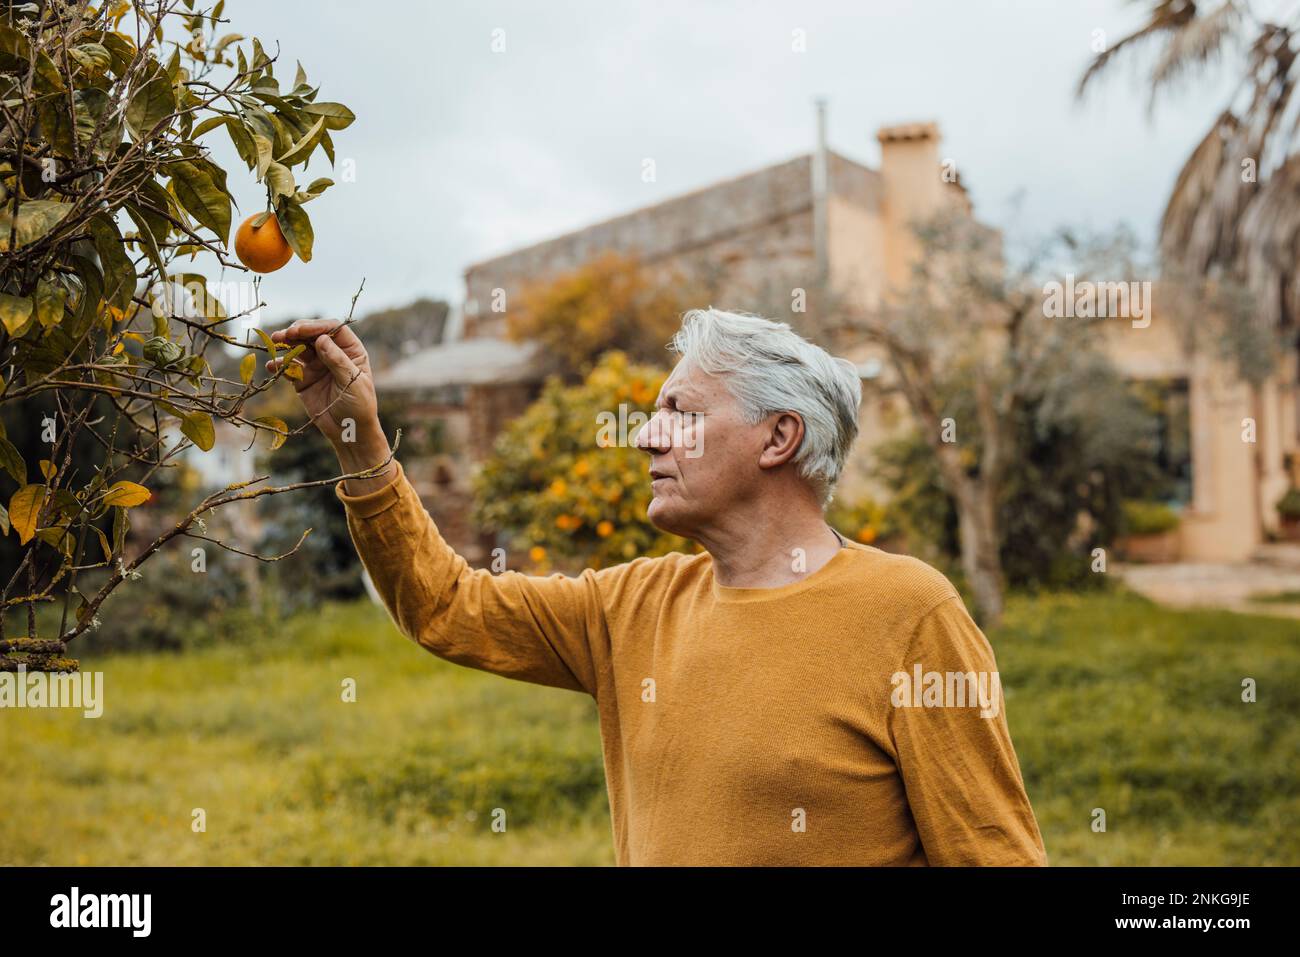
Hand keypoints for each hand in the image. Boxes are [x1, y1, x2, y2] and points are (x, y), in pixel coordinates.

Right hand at [267, 320, 391, 485]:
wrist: (349, 432)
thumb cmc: (359, 406)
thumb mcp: (353, 383)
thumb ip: (337, 361)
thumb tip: (321, 339)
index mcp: (351, 350)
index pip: (332, 329)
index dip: (315, 326)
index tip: (299, 330)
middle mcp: (332, 354)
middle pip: (312, 335)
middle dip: (297, 332)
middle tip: (283, 335)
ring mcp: (316, 366)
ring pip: (298, 348)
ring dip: (285, 344)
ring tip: (274, 343)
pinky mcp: (303, 380)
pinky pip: (289, 368)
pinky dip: (279, 365)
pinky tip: (272, 366)